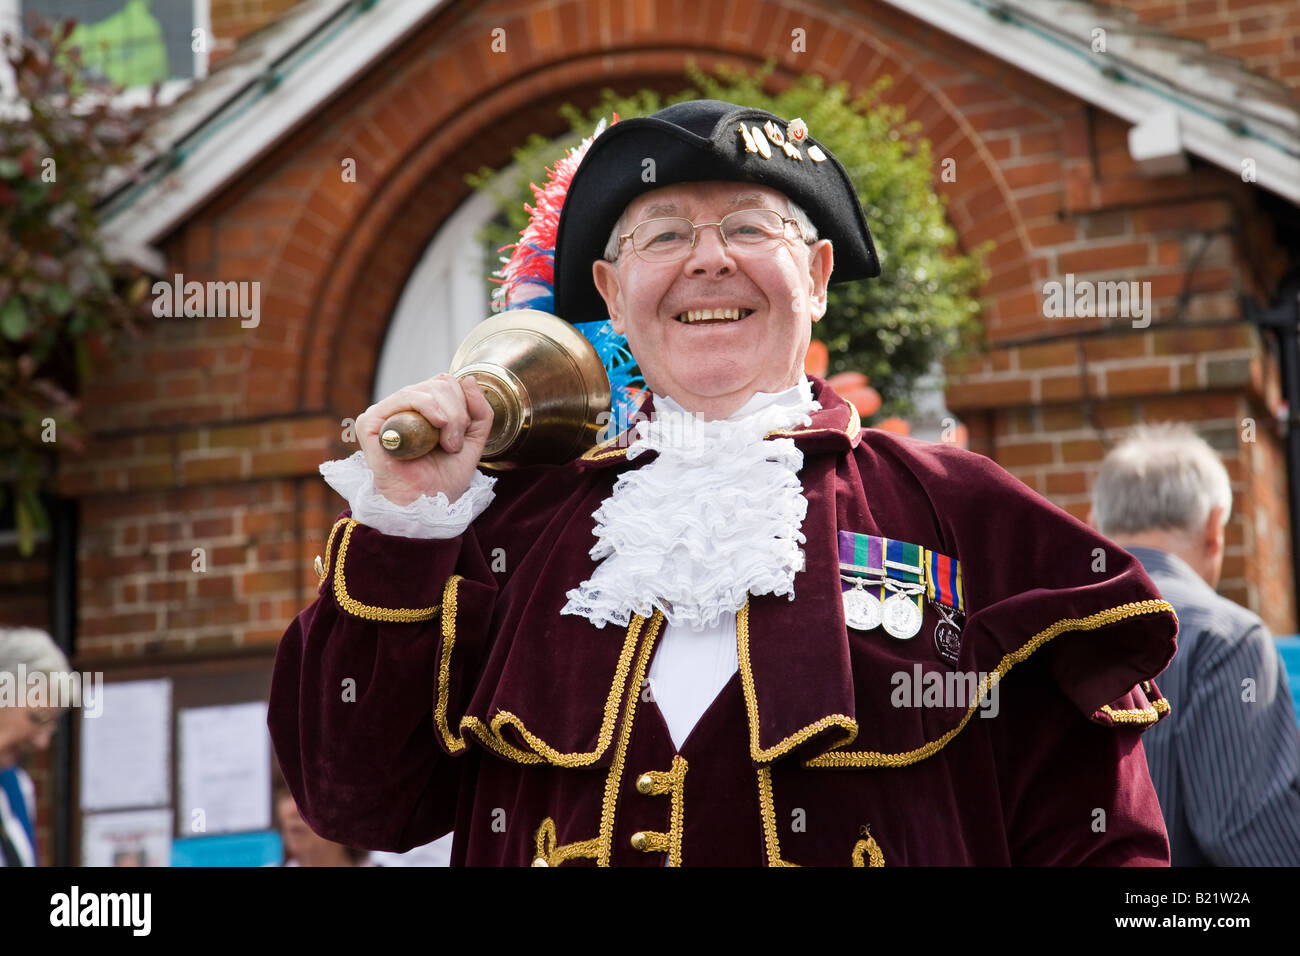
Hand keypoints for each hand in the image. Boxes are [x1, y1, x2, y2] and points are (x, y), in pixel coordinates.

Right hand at [354, 374, 493, 504]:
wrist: (425, 507)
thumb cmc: (443, 480)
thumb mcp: (473, 442)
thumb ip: (479, 412)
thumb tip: (468, 379)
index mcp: (422, 409)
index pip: (447, 383)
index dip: (464, 404)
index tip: (464, 435)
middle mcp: (402, 407)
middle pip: (440, 383)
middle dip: (459, 413)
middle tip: (454, 444)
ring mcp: (384, 413)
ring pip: (428, 389)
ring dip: (449, 416)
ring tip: (448, 444)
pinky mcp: (371, 421)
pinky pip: (405, 397)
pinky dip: (428, 408)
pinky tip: (436, 428)